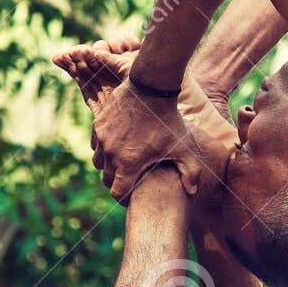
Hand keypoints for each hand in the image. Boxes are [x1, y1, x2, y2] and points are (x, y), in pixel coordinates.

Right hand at [91, 80, 197, 202]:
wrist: (151, 88)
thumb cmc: (169, 120)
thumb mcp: (184, 148)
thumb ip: (191, 173)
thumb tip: (192, 192)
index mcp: (129, 163)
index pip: (117, 192)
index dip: (124, 198)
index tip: (131, 197)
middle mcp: (111, 153)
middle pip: (107, 179)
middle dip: (117, 182)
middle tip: (129, 180)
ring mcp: (102, 138)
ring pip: (98, 162)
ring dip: (108, 166)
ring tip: (122, 163)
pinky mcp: (98, 124)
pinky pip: (95, 144)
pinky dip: (103, 149)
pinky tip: (117, 145)